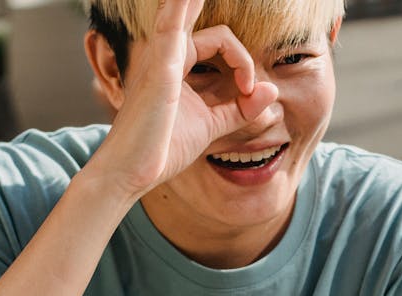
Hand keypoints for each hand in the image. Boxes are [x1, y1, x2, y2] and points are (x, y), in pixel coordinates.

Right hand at [87, 0, 278, 199]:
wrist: (130, 172)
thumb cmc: (161, 150)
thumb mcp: (210, 126)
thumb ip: (240, 110)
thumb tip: (271, 90)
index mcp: (176, 67)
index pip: (218, 43)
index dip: (241, 62)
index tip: (249, 91)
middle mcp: (166, 58)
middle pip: (198, 22)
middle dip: (211, 17)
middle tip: (223, 33)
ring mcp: (160, 61)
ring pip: (180, 14)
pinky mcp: (159, 71)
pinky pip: (171, 28)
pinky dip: (178, 7)